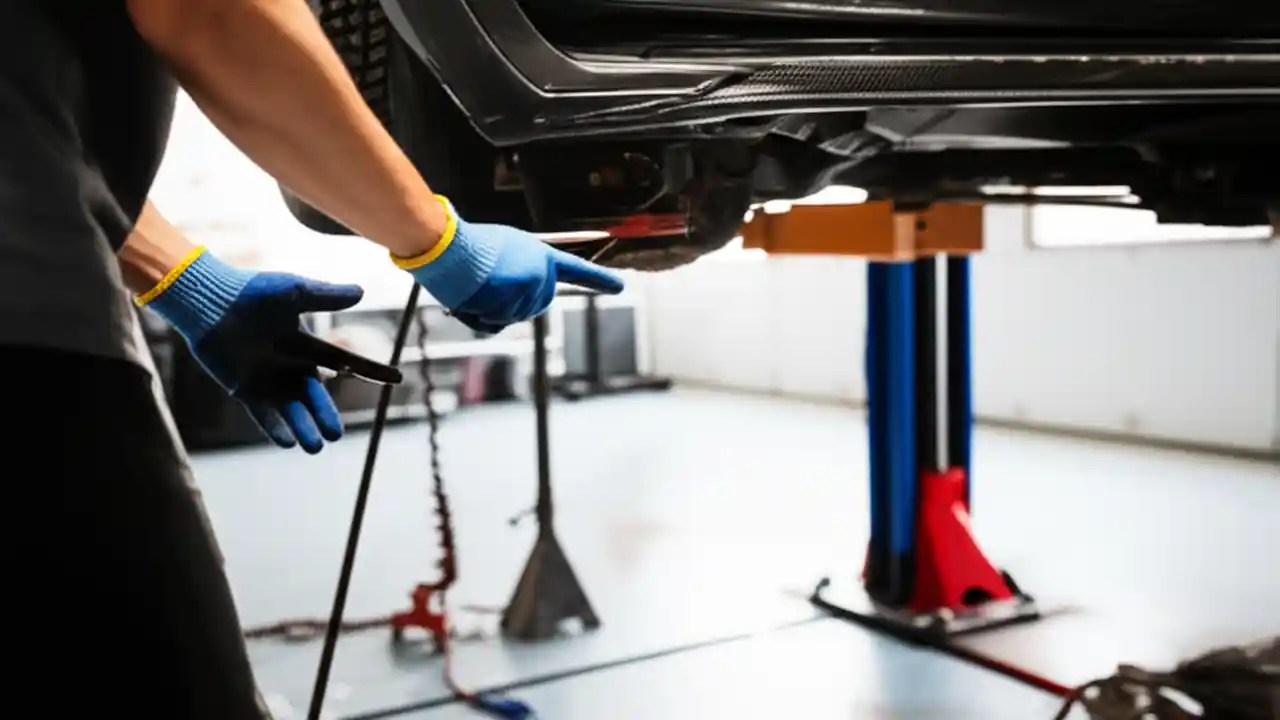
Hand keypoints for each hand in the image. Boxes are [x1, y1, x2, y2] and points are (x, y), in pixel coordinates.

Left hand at [137, 247, 364, 453]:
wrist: (211, 301)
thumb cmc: (253, 292)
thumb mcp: (294, 291)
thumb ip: (326, 296)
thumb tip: (362, 291)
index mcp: (307, 345)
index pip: (346, 362)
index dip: (371, 371)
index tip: (397, 378)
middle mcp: (290, 366)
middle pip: (314, 397)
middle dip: (325, 417)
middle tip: (335, 436)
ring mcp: (267, 379)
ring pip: (291, 410)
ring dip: (302, 428)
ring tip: (313, 447)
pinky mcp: (244, 388)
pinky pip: (263, 413)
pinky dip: (275, 428)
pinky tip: (287, 442)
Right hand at [393, 197, 623, 333]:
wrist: (449, 248)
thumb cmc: (472, 245)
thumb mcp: (509, 248)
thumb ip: (525, 268)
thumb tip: (519, 291)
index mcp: (543, 257)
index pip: (578, 269)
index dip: (600, 279)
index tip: (620, 285)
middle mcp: (541, 276)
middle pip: (537, 304)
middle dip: (515, 301)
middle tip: (492, 285)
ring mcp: (526, 293)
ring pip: (515, 317)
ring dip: (494, 309)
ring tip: (479, 286)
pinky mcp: (509, 306)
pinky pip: (496, 325)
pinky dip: (482, 318)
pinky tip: (472, 299)